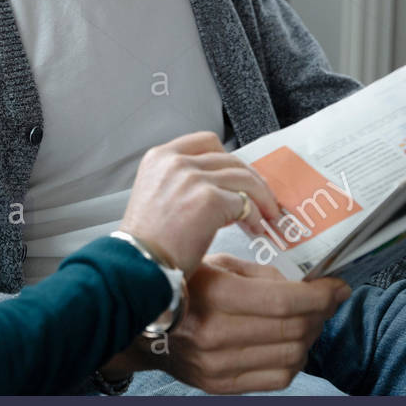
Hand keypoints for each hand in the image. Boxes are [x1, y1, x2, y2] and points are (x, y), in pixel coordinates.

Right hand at [119, 131, 281, 279]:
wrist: (140, 263)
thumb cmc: (146, 241)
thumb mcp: (155, 196)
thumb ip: (181, 182)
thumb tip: (221, 188)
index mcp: (159, 158)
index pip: (205, 142)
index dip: (227, 159)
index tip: (238, 175)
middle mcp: (176, 162)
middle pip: (229, 159)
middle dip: (250, 179)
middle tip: (261, 197)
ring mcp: (193, 178)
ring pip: (243, 178)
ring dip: (260, 198)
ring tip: (265, 215)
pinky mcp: (210, 199)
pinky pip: (245, 203)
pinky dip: (254, 217)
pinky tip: (254, 229)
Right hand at [160, 254, 349, 393]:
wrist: (139, 325)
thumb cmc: (182, 286)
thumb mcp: (217, 264)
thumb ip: (262, 274)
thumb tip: (305, 286)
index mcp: (215, 295)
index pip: (285, 301)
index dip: (321, 295)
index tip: (337, 287)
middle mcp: (215, 334)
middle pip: (294, 330)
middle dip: (320, 314)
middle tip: (326, 301)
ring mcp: (216, 364)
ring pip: (291, 357)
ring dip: (310, 338)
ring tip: (308, 321)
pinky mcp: (218, 385)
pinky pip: (276, 379)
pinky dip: (294, 361)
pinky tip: (290, 344)